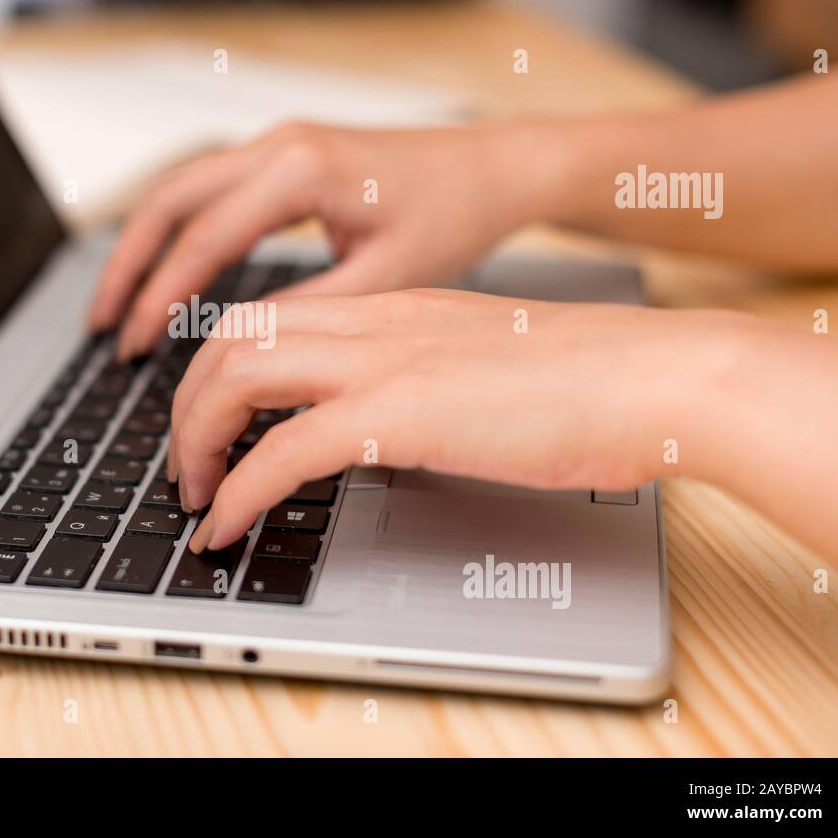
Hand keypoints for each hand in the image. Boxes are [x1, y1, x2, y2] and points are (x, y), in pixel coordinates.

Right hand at [88, 122, 537, 359]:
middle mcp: (280, 144)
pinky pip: (209, 189)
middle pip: (169, 200)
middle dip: (127, 265)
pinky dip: (177, 232)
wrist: (493, 168)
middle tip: (102, 325)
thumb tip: (242, 349)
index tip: (135, 344)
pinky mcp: (284, 154)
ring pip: (181, 190)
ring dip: (144, 245)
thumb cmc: (453, 216)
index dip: (162, 297)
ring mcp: (278, 143)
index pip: (205, 239)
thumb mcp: (383, 279)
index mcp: (302, 170)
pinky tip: (168, 273)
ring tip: (118, 304)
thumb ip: (306, 309)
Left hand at [174, 289, 742, 551]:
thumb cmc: (587, 380)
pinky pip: (282, 452)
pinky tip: (226, 528)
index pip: (266, 319)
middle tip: (185, 464)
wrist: (652, 375)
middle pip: (230, 338)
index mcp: (388, 310)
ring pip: (236, 377)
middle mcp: (371, 324)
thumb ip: (414, 383)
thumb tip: (373, 429)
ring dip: (195, 440)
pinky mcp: (398, 412)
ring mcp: (381, 361)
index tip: (209, 424)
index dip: (216, 371)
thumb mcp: (475, 368)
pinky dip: (237, 493)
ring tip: (195, 496)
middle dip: (186, 404)